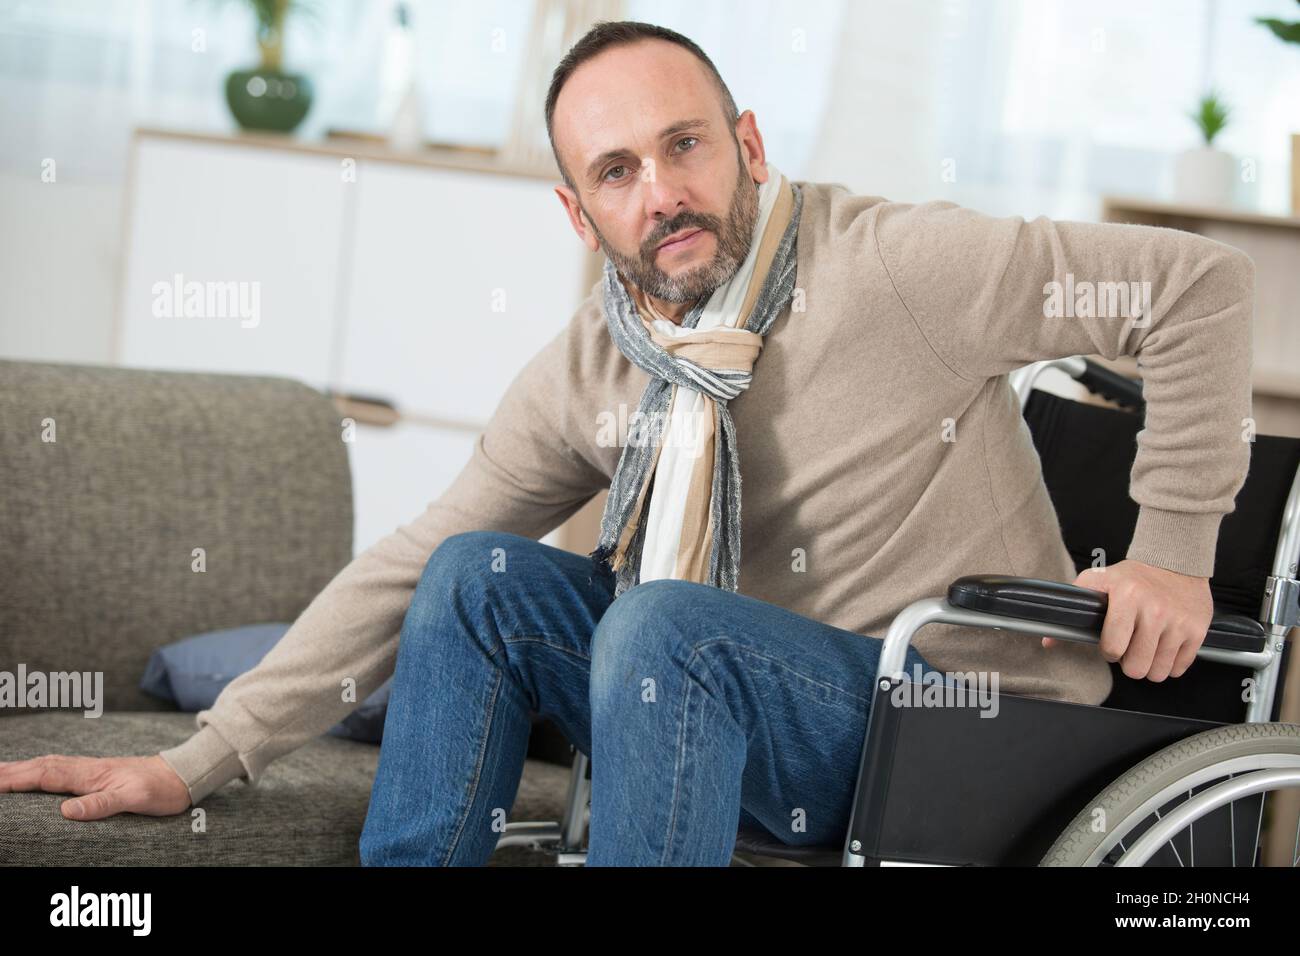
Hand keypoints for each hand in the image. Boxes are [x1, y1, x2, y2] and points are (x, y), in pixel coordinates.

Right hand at [0, 754, 191, 819]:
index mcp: (90, 775)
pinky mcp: (97, 774)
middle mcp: (86, 769)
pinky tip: (34, 772)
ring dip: (21, 768)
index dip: (16, 779)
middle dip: (10, 771)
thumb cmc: (160, 788)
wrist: (182, 774)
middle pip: (40, 767)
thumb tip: (66, 811)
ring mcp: (91, 770)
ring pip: (48, 765)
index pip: (44, 776)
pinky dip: (39, 769)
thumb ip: (101, 804)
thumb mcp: (134, 799)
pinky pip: (60, 769)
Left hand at [1041, 559, 1212, 680]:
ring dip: (1149, 666)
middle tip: (1130, 647)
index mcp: (1127, 596)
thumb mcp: (1098, 581)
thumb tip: (1049, 642)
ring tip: (1146, 647)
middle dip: (1129, 663)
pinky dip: (1170, 664)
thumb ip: (1072, 608)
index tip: (1111, 642)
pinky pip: (1179, 668)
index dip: (1109, 650)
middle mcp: (1155, 610)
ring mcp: (1179, 622)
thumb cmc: (1132, 576)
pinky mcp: (1198, 630)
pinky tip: (1164, 646)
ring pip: (1158, 672)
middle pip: (1136, 668)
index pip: (1113, 648)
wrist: (1175, 561)